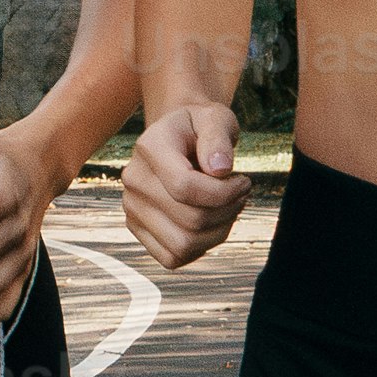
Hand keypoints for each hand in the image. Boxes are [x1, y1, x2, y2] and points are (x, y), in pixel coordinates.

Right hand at [117, 102, 253, 269]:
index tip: (243, 181)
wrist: (178, 139)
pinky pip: (173, 257)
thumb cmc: (201, 128)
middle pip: (190, 219)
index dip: (224, 192)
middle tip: (242, 192)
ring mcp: (132, 208)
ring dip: (218, 231)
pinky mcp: (138, 229)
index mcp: (149, 148)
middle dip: (228, 210)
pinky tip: (211, 223)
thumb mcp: (216, 119)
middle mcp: (134, 180)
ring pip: (183, 244)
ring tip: (229, 207)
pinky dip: (200, 247)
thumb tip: (220, 169)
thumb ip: (218, 137)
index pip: (184, 187)